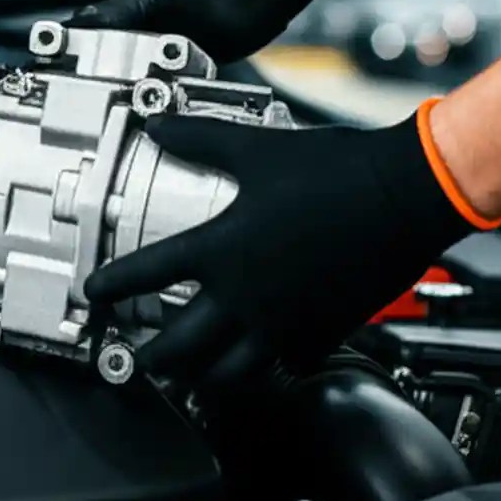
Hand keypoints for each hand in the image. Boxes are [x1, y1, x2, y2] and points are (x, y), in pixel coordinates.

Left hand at [84, 102, 493, 384]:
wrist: (407, 193)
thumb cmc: (337, 170)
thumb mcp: (256, 146)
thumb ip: (199, 138)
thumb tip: (158, 124)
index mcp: (222, 248)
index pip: (146, 274)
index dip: (111, 286)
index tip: (93, 294)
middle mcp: (245, 295)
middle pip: (180, 345)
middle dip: (150, 356)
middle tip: (136, 358)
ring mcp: (283, 321)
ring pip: (228, 373)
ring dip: (199, 376)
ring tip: (187, 376)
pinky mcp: (321, 333)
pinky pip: (282, 367)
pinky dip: (262, 373)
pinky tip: (256, 367)